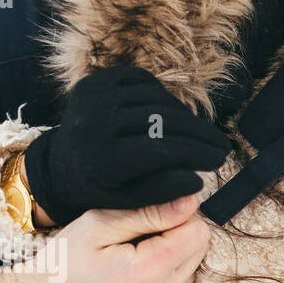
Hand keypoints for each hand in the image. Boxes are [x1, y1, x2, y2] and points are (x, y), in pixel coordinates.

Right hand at [0, 195, 211, 282]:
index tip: (146, 217)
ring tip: (129, 258)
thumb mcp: (97, 226)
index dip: (176, 216)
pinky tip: (130, 277)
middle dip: (175, 236)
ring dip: (168, 258)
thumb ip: (148, 212)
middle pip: (198, 251)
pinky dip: (161, 279)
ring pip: (189, 271)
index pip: (198, 231)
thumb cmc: (60, 265)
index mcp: (149, 273)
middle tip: (133, 236)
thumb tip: (189, 200)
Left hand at [23, 65, 231, 226]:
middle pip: (162, 121)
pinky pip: (144, 83)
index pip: (163, 150)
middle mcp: (94, 121)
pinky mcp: (97, 79)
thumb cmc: (100, 190)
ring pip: (157, 100)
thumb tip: (198, 183)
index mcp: (100, 158)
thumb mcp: (128, 203)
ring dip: (186, 117)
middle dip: (199, 134)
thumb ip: (161, 194)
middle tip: (222, 147)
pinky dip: (165, 99)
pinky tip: (177, 116)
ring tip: (203, 135)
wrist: (61, 163)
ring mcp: (94, 95)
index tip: (220, 160)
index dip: (197, 153)